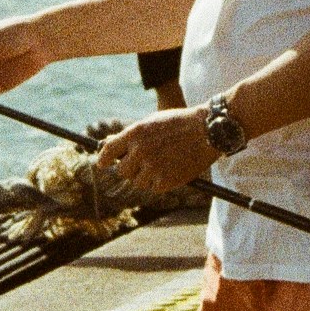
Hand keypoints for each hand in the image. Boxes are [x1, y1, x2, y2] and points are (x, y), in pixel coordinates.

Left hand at [98, 108, 212, 198]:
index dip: (103, 159)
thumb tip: (109, 145)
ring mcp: (152, 167)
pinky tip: (172, 170)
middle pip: (123, 171)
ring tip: (163, 165)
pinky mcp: (165, 181)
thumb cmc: (179, 124)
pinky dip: (161, 183)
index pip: (108, 151)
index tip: (102, 164)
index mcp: (135, 134)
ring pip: (138, 182)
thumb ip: (131, 135)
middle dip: (130, 169)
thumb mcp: (151, 122)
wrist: (207, 131)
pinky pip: (154, 188)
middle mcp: (140, 151)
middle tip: (143, 165)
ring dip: (146, 177)